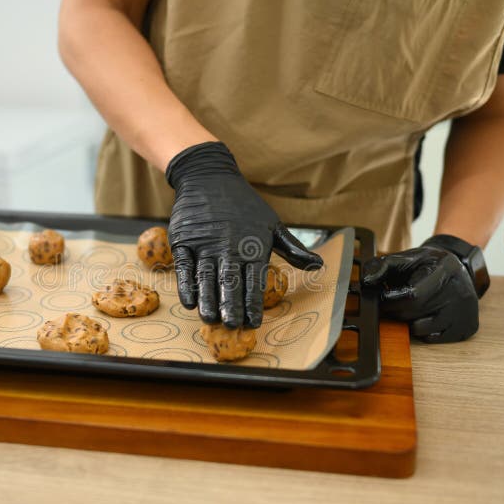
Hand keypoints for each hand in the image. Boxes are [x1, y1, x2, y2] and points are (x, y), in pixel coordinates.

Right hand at [166, 142, 322, 327]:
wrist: (209, 177)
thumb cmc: (243, 205)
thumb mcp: (273, 224)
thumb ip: (293, 249)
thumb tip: (319, 266)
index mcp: (253, 246)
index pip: (254, 280)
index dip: (254, 303)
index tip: (254, 323)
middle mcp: (229, 247)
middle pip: (230, 281)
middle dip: (232, 305)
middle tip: (232, 326)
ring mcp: (204, 244)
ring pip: (207, 276)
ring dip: (209, 299)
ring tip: (211, 319)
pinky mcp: (184, 240)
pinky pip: (185, 267)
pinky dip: (186, 285)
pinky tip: (189, 302)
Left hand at [361, 237, 485, 342]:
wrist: (459, 269)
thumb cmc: (428, 264)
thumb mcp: (407, 257)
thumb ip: (383, 266)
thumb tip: (367, 281)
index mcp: (446, 270)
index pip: (412, 295)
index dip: (390, 301)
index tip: (380, 299)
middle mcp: (461, 293)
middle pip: (414, 314)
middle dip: (395, 311)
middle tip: (391, 304)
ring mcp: (466, 312)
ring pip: (421, 330)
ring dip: (408, 321)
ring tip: (412, 306)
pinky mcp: (467, 327)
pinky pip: (433, 338)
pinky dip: (423, 331)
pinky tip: (426, 315)